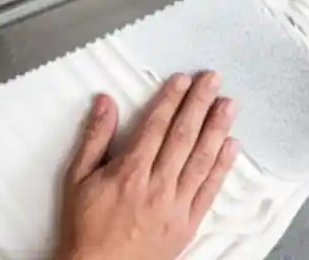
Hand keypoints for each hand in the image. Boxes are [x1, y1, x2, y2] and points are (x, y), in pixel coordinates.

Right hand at [56, 72, 238, 259]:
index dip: (172, 99)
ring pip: (201, 159)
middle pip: (183, 136)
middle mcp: (156, 186)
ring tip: (229, 105)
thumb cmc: (86, 229)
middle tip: (213, 80)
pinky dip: (222, 166)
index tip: (184, 80)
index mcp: (129, 172)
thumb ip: (94, 138)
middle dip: (199, 104)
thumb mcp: (77, 179)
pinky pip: (210, 190)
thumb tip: (105, 103)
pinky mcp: (188, 223)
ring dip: (217, 128)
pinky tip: (232, 145)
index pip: (156, 126)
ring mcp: (176, 205)